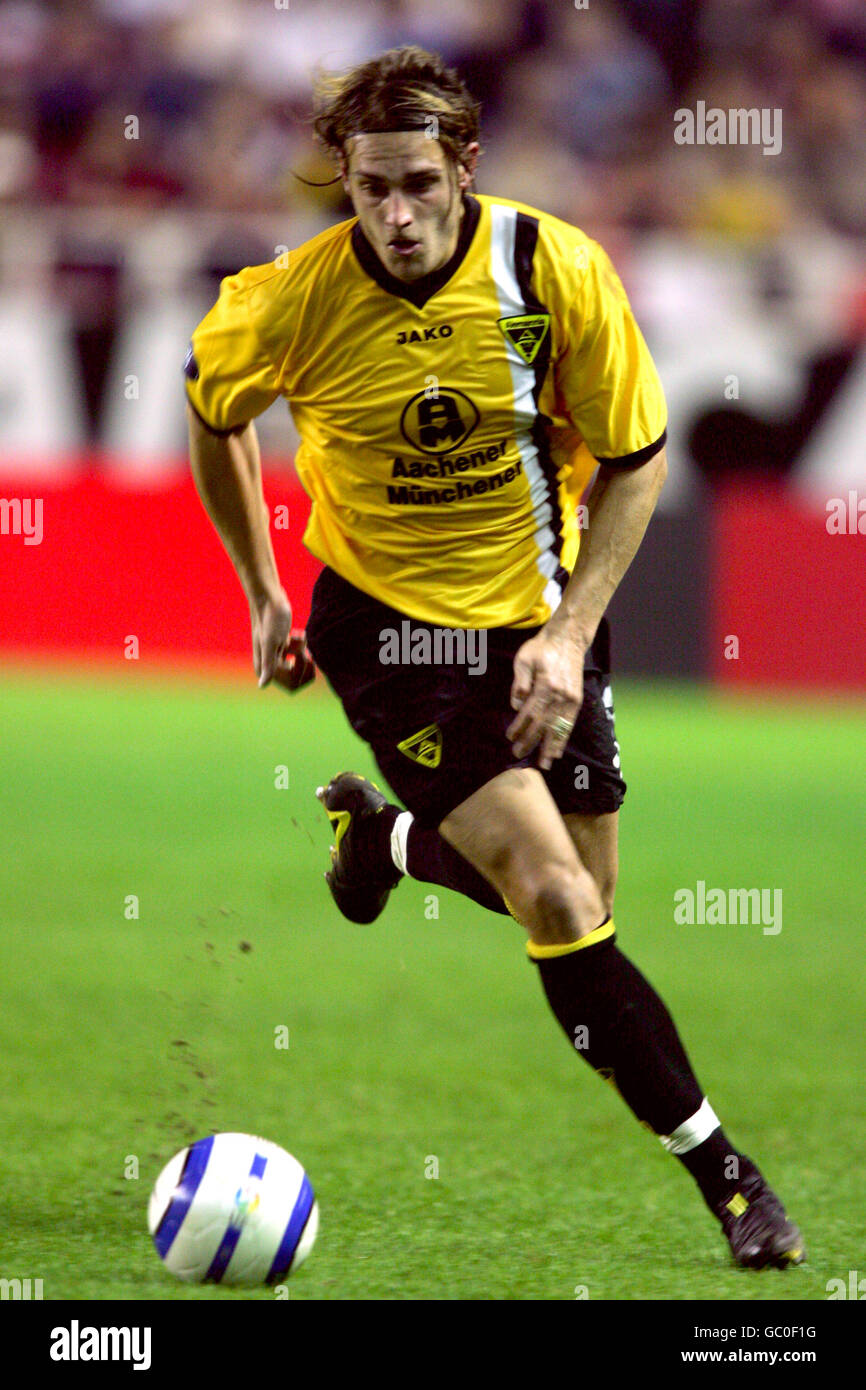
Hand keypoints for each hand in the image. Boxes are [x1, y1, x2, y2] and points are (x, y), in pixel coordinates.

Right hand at [250, 593, 315, 692]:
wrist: (269, 597)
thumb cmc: (270, 617)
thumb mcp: (270, 642)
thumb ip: (268, 664)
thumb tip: (262, 686)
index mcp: (264, 668)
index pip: (292, 685)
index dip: (300, 673)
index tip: (300, 656)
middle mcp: (270, 665)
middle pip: (298, 680)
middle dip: (304, 664)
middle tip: (303, 649)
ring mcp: (278, 656)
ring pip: (300, 668)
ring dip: (304, 654)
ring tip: (300, 640)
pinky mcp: (284, 647)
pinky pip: (300, 656)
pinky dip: (303, 646)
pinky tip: (298, 635)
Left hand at [507, 623, 585, 769]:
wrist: (568, 639)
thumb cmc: (542, 648)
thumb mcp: (524, 659)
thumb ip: (519, 682)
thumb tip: (515, 705)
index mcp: (546, 685)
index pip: (530, 712)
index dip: (519, 727)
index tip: (510, 737)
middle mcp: (561, 696)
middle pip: (544, 724)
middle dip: (531, 742)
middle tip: (519, 755)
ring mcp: (571, 699)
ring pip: (559, 728)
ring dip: (551, 747)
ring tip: (544, 763)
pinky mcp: (577, 700)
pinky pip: (570, 723)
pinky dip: (563, 738)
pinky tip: (557, 750)